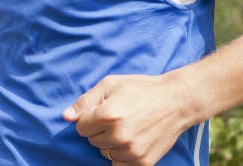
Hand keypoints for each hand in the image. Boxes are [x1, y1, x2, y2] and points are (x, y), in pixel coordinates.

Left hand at [62, 74, 194, 164]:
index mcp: (108, 115)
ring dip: (110, 143)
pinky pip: (119, 164)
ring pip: (104, 153)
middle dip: (100, 130)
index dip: (89, 118)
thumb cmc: (141, 89)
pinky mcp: (143, 162)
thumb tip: (65, 117)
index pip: (81, 127)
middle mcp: (119, 135)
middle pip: (92, 140)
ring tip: (127, 128)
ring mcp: (132, 151)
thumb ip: (85, 101)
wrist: (176, 101)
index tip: (103, 111)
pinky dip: (121, 155)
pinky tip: (131, 141)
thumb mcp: (110, 85)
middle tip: (118, 117)